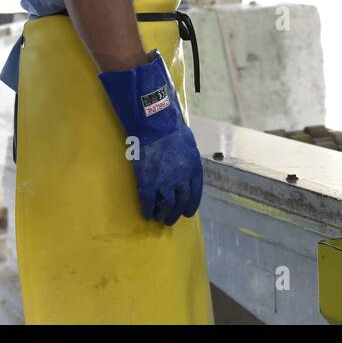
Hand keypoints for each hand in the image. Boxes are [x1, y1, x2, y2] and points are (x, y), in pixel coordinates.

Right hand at [98, 50, 203, 224]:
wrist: (156, 123)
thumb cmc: (172, 128)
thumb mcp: (188, 144)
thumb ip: (187, 159)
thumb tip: (184, 167)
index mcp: (194, 168)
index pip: (195, 193)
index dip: (190, 205)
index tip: (187, 212)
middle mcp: (182, 178)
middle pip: (180, 202)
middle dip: (175, 213)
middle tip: (170, 219)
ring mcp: (164, 181)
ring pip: (165, 205)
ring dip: (162, 214)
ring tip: (159, 219)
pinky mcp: (147, 181)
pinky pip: (148, 201)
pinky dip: (147, 210)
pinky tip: (146, 214)